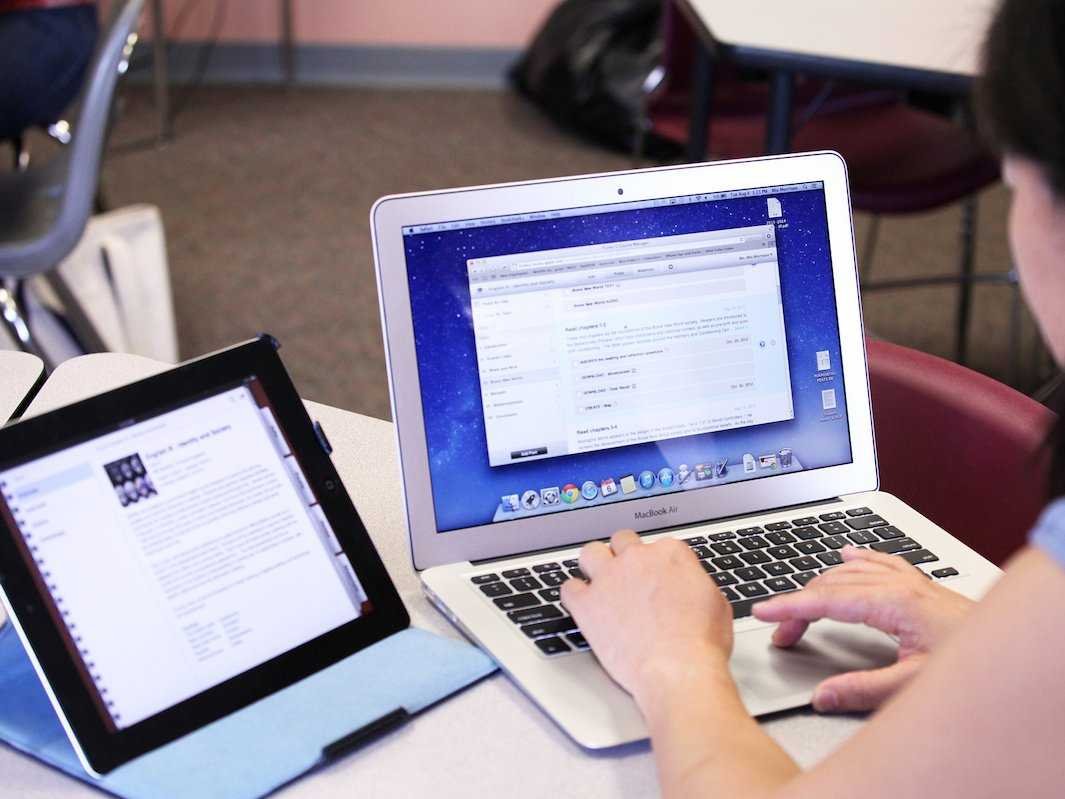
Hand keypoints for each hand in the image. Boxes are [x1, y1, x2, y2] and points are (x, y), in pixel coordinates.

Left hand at [561, 530, 733, 705]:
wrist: (678, 670)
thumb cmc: (700, 644)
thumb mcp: (715, 604)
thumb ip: (694, 584)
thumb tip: (689, 586)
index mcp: (670, 554)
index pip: (658, 546)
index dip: (657, 565)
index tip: (657, 578)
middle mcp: (637, 559)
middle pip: (622, 541)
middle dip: (624, 556)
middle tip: (628, 577)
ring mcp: (609, 578)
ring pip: (590, 553)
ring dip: (594, 565)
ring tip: (600, 583)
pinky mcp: (587, 604)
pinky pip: (568, 588)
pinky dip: (574, 595)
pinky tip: (582, 605)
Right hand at [753, 545, 974, 712]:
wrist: (1011, 648)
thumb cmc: (973, 662)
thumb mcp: (914, 685)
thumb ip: (864, 690)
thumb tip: (823, 695)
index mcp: (893, 603)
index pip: (826, 601)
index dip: (788, 607)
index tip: (761, 612)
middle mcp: (899, 585)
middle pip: (831, 585)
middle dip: (798, 606)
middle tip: (780, 635)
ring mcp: (911, 582)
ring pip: (850, 570)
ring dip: (819, 587)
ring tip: (801, 609)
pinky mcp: (921, 586)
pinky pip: (880, 560)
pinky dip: (856, 558)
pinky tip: (847, 553)